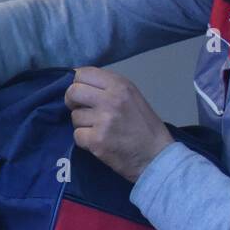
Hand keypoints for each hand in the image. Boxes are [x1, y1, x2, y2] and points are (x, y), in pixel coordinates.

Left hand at [64, 66, 173, 181]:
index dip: (78, 83)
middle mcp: (110, 99)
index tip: (83, 93)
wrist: (156, 156)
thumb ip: (108, 87)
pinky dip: (85, 140)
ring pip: (74, 116)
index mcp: (120, 85)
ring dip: (82, 124)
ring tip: (98, 129)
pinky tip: (98, 141)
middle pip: (73, 92)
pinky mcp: (96, 140)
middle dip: (72, 101)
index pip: (83, 73)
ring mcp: (103, 120)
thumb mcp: (132, 96)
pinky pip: (77, 135)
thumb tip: (79, 81)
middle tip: (82, 109)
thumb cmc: (144, 126)